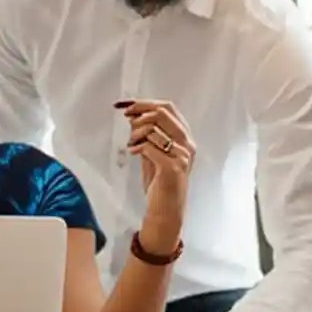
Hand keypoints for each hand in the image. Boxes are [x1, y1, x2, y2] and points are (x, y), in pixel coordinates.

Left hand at [116, 99, 195, 250]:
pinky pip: (150, 146)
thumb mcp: (152, 153)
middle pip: (162, 113)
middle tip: (125, 119)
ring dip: (135, 133)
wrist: (166, 209)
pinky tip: (133, 153)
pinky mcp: (173, 167)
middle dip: (139, 113)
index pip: (168, 108)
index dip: (144, 102)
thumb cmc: (160, 183)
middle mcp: (187, 144)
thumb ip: (147, 135)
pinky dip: (137, 147)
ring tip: (131, 144)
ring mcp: (182, 155)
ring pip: (154, 128)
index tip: (124, 104)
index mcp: (185, 138)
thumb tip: (133, 115)